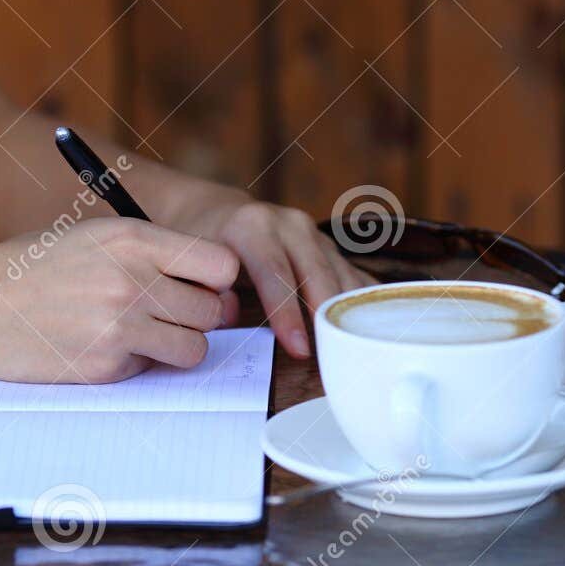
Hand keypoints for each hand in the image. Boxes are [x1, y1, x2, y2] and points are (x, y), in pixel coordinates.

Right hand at [0, 219, 239, 382]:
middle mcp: (132, 280)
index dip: (216, 280)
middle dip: (196, 316)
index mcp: (133, 238)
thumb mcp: (96, 237)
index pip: (222, 265)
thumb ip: (156, 255)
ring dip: (175, 345)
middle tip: (163, 313)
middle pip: (212, 310)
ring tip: (138, 332)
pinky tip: (99, 345)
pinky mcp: (106, 366)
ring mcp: (120, 326)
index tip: (199, 286)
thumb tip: (221, 292)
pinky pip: (152, 369)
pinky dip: (136, 362)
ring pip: (194, 348)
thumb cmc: (37, 268)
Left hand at [178, 189, 373, 357]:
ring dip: (349, 311)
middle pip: (317, 273)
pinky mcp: (328, 247)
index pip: (274, 272)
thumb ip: (208, 287)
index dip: (287, 312)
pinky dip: (362, 301)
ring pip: (341, 274)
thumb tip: (230, 314)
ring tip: (355, 350)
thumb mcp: (192, 259)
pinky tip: (372, 328)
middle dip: (326, 316)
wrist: (216, 210)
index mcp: (251, 226)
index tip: (298, 349)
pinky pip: (353, 275)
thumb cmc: (202, 241)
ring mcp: (313, 234)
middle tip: (333, 355)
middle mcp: (289, 225)